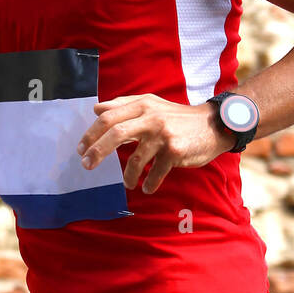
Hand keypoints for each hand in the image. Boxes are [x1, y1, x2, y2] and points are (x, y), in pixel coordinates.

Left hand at [77, 95, 228, 194]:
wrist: (212, 125)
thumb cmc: (177, 118)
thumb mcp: (151, 105)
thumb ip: (123, 106)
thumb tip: (96, 109)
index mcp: (142, 104)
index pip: (109, 117)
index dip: (92, 134)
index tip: (81, 149)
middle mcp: (151, 117)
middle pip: (116, 133)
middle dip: (98, 151)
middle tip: (87, 166)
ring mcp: (163, 134)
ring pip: (136, 159)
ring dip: (128, 176)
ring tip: (128, 184)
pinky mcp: (175, 151)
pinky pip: (155, 173)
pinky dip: (149, 184)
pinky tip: (147, 188)